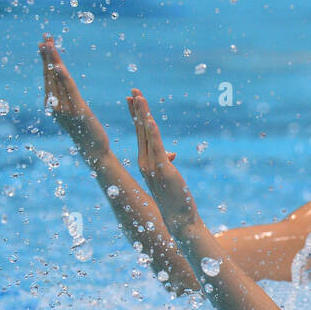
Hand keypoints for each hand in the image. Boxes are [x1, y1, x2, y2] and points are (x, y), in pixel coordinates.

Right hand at [40, 35, 111, 160]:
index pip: (49, 76)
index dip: (46, 59)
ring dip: (53, 61)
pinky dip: (63, 78)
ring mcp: (65, 109)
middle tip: (45, 37)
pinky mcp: (78, 112)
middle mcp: (55, 105)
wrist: (94, 150)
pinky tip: (59, 66)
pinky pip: (70, 92)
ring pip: (57, 80)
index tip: (43, 42)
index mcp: (53, 104)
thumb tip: (62, 83)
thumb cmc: (86, 131)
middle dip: (47, 55)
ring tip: (49, 44)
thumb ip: (67, 98)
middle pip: (50, 75)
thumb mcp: (74, 111)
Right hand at [127, 89, 195, 232]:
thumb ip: (166, 163)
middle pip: (140, 130)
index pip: (140, 134)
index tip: (132, 99)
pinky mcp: (161, 169)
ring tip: (138, 96)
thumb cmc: (175, 199)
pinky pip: (156, 146)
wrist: (178, 219)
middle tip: (132, 90)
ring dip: (142, 114)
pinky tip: (148, 118)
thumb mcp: (168, 177)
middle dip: (136, 109)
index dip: (136, 116)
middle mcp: (144, 162)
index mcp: (145, 163)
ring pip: (146, 134)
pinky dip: (151, 131)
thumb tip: (171, 154)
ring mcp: (151, 165)